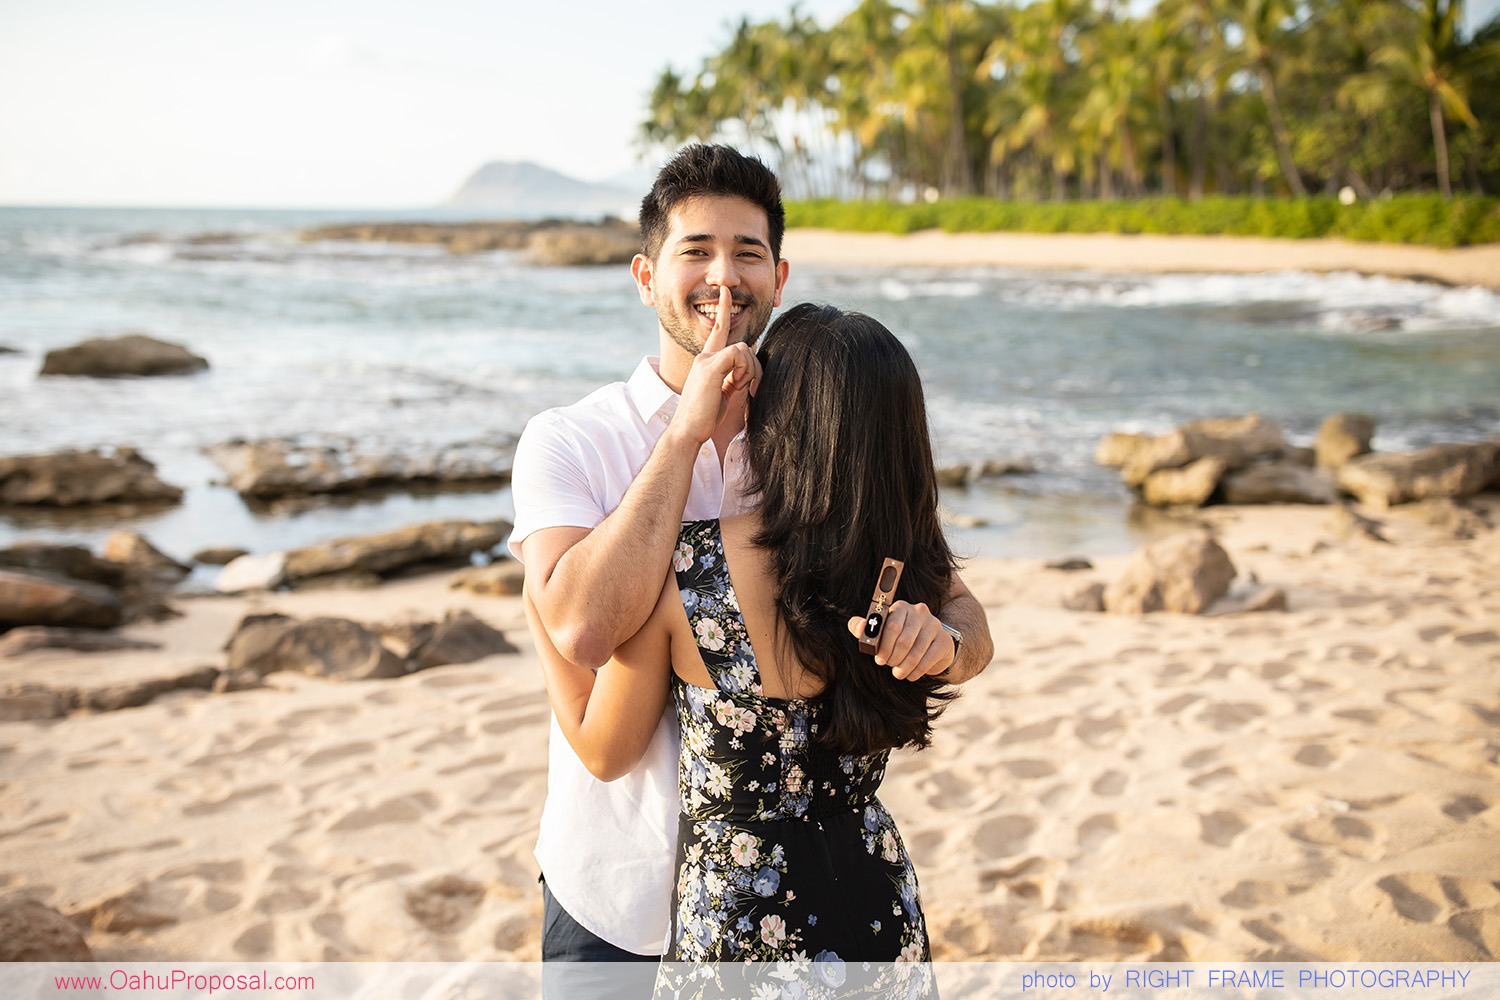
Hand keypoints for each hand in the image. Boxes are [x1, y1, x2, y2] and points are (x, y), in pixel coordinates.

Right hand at [671, 286, 760, 444]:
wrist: (688, 430)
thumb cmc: (705, 416)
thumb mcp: (723, 393)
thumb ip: (733, 377)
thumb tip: (749, 367)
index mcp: (707, 361)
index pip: (717, 329)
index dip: (723, 308)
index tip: (726, 291)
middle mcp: (705, 356)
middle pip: (742, 345)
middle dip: (754, 368)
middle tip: (748, 389)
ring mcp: (706, 360)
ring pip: (743, 349)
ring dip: (749, 372)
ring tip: (738, 389)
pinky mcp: (710, 367)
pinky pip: (737, 355)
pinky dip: (744, 371)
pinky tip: (735, 386)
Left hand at [847, 601, 955, 681]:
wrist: (931, 644)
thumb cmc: (900, 638)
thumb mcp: (881, 632)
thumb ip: (866, 628)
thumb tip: (858, 627)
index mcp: (901, 607)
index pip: (892, 626)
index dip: (884, 646)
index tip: (879, 659)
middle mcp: (920, 612)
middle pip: (904, 640)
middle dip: (893, 658)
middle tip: (889, 666)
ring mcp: (934, 625)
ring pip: (916, 652)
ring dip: (904, 667)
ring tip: (898, 673)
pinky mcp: (944, 640)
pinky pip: (928, 659)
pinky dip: (917, 671)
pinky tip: (910, 675)